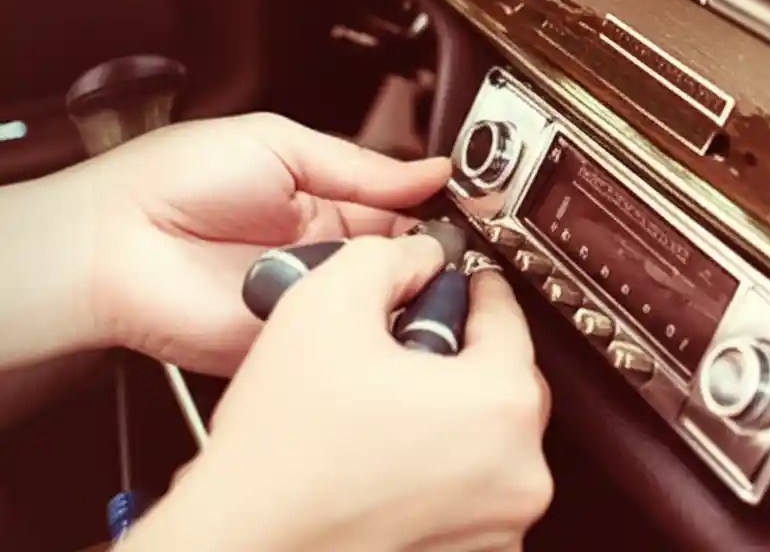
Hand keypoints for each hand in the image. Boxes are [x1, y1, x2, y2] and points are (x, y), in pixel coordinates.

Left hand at [79, 112, 451, 374]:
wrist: (112, 242)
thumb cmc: (173, 182)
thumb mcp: (280, 145)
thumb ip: (361, 166)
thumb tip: (432, 170)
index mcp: (328, 207)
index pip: (404, 216)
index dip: (438, 216)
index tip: (470, 215)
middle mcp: (325, 259)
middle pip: (404, 265)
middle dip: (431, 257)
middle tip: (452, 249)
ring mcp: (313, 304)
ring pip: (385, 307)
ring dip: (401, 291)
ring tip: (413, 273)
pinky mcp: (295, 344)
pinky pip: (346, 342)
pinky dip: (365, 329)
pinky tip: (376, 308)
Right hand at [122, 235, 553, 550]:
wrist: (243, 549)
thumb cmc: (279, 458)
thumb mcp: (322, 308)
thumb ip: (385, 259)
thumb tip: (417, 255)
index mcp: (498, 404)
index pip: (508, 316)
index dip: (475, 289)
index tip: (462, 281)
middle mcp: (518, 472)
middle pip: (506, 384)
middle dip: (463, 360)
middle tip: (409, 354)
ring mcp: (500, 525)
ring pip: (491, 445)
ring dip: (453, 423)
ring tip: (386, 417)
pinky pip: (474, 496)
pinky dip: (444, 477)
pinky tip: (388, 466)